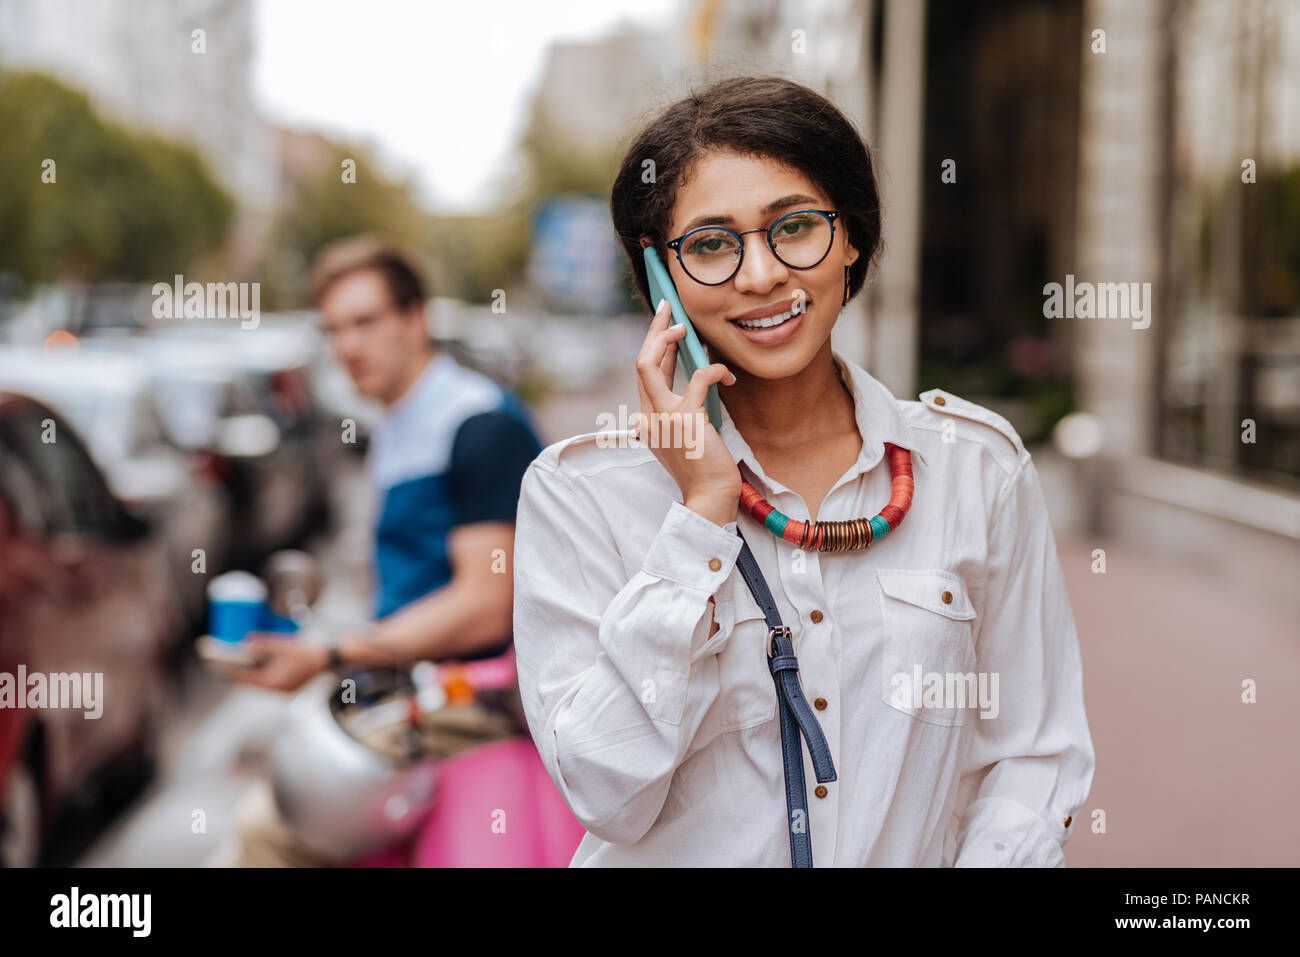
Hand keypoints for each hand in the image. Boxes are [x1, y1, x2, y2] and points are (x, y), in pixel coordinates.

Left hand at [222, 634, 329, 691]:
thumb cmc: (307, 652)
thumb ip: (262, 645)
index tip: (215, 664)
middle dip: (237, 673)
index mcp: (273, 682)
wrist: (328, 660)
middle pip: (250, 683)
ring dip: (249, 674)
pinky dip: (261, 675)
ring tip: (237, 664)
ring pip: (259, 684)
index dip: (228, 671)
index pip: (244, 679)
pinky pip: (269, 683)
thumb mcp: (282, 645)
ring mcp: (283, 691)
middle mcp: (276, 691)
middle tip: (223, 664)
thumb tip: (245, 643)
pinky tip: (258, 666)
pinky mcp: (288, 688)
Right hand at [635, 299, 740, 525]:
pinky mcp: (684, 417)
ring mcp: (662, 417)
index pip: (644, 375)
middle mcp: (648, 417)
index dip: (653, 346)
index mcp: (648, 421)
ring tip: (685, 328)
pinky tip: (729, 375)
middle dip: (653, 330)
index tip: (664, 326)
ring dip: (666, 339)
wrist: (711, 497)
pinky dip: (714, 369)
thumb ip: (683, 411)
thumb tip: (696, 378)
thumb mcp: (687, 438)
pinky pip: (696, 377)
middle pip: (640, 362)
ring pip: (649, 363)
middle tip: (667, 306)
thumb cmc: (705, 470)